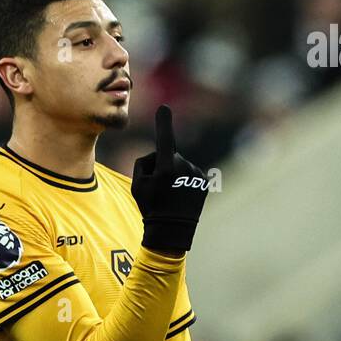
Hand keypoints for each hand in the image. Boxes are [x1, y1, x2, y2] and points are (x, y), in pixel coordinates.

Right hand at [131, 105, 210, 254]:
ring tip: (170, 196)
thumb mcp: (137, 185)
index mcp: (166, 166)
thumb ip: (144, 163)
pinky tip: (180, 197)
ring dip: (173, 175)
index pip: (165, 138)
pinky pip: (190, 173)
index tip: (164, 108)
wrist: (171, 232)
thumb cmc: (150, 208)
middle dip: (160, 166)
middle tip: (158, 190)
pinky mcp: (204, 180)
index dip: (163, 122)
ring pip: (179, 165)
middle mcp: (184, 166)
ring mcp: (196, 173)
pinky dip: (184, 181)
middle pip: (167, 156)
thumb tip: (157, 155)